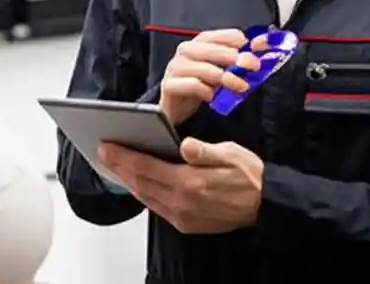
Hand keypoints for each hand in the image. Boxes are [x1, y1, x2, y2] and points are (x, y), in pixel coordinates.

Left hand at [98, 138, 263, 234]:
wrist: (265, 205)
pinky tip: (139, 182)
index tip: (106, 146)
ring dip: (128, 180)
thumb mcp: (231, 155)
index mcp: (190, 183)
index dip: (123, 156)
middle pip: (140, 182)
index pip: (146, 167)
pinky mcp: (186, 224)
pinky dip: (143, 193)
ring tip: (116, 165)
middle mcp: (182, 203)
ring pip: (146, 196)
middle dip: (119, 167)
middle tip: (103, 152)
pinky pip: (157, 207)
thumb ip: (205, 152)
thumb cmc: (249, 176)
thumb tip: (185, 146)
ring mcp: (183, 216)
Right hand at [160, 29, 268, 126]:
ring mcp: (175, 68)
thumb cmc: (201, 87)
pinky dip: (206, 90)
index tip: (253, 48)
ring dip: (224, 76)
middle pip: (210, 49)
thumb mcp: (222, 72)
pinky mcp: (169, 85)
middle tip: (252, 66)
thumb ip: (239, 61)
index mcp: (198, 44)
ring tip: (240, 86)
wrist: (175, 108)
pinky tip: (213, 97)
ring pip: (202, 67)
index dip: (236, 40)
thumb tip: (262, 46)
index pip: (218, 35)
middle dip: (233, 57)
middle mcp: (185, 52)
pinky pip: (191, 84)